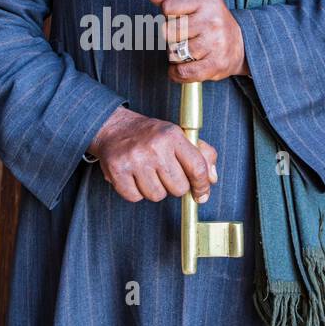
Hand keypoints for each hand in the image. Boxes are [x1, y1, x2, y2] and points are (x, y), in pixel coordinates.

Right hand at [87, 106, 218, 203]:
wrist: (113, 128)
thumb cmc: (149, 135)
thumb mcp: (178, 136)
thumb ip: (201, 155)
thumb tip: (212, 178)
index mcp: (172, 135)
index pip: (197, 168)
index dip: (202, 185)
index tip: (201, 194)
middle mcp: (154, 147)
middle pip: (178, 188)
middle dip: (175, 187)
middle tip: (166, 174)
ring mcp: (134, 159)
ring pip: (157, 196)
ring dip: (155, 190)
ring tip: (148, 174)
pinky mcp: (117, 171)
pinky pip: (135, 198)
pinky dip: (136, 193)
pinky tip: (134, 178)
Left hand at [148, 0, 249, 81]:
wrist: (242, 45)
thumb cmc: (213, 21)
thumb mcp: (197, 2)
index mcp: (207, 0)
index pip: (169, 6)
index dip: (167, 13)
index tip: (174, 16)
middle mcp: (212, 21)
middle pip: (168, 31)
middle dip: (169, 36)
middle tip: (180, 36)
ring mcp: (215, 43)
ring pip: (174, 53)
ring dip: (174, 55)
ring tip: (185, 50)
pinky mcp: (216, 64)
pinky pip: (184, 71)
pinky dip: (177, 72)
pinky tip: (179, 67)